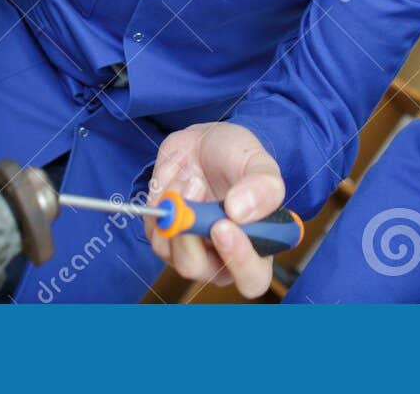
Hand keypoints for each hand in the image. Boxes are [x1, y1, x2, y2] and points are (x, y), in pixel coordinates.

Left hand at [148, 122, 285, 297]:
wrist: (204, 141)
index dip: (239, 261)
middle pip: (200, 271)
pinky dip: (164, 202)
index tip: (223, 227)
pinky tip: (179, 181)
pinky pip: (155, 231)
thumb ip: (264, 188)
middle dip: (189, 239)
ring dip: (178, 209)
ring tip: (193, 178)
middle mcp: (222, 257)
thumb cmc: (237, 157)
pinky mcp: (164, 238)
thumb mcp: (259, 162)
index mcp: (256, 247)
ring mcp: (190, 250)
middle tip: (190, 205)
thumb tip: (239, 214)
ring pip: (170, 252)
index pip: (252, 279)